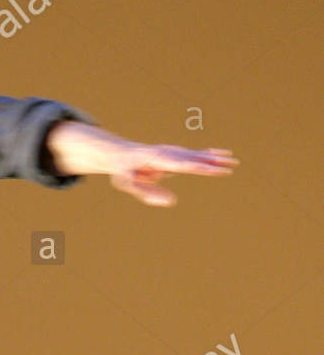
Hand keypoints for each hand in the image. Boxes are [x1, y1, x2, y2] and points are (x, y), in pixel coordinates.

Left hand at [109, 143, 238, 206]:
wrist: (121, 155)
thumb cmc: (124, 171)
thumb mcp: (128, 184)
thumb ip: (147, 192)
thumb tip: (172, 202)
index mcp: (159, 159)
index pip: (182, 164)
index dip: (197, 166)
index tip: (211, 169)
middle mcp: (170, 153)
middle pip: (194, 159)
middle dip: (212, 163)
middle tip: (230, 165)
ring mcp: (173, 152)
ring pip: (198, 155)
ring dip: (215, 158)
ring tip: (233, 160)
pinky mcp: (175, 155)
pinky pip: (194, 155)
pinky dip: (208, 154)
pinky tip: (222, 154)